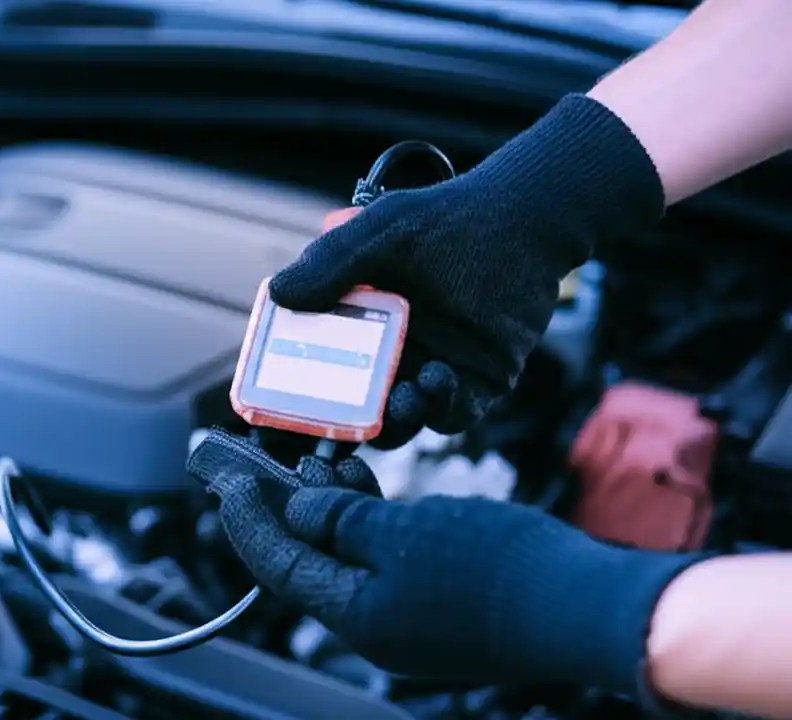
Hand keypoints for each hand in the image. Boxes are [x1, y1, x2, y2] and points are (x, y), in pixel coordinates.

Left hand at [188, 429, 701, 695]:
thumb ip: (338, 520)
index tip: (224, 472)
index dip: (245, 516)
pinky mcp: (440, 600)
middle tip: (243, 461)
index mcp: (354, 616)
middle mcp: (374, 623)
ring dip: (320, 507)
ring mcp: (408, 615)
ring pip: (344, 554)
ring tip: (308, 458)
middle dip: (273, 506)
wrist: (584, 605)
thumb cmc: (495, 570)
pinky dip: (363, 518)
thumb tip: (296, 511)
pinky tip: (360, 478)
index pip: (276, 563)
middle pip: (304, 558)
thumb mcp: (401, 533)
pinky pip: (382, 557)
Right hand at [271, 94, 664, 447]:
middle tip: (337, 417)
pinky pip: (451, 414)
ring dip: (394, 419)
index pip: (314, 367)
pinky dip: (439, 407)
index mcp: (355, 322)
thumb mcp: (378, 233)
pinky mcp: (477, 382)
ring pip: (401, 418)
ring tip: (401, 398)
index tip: (278, 401)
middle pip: (352, 405)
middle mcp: (389, 352)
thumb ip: (330, 263)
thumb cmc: (446, 219)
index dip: (293, 391)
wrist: (522, 220)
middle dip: (342, 421)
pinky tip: (436, 378)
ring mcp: (431, 369)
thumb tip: (278, 296)